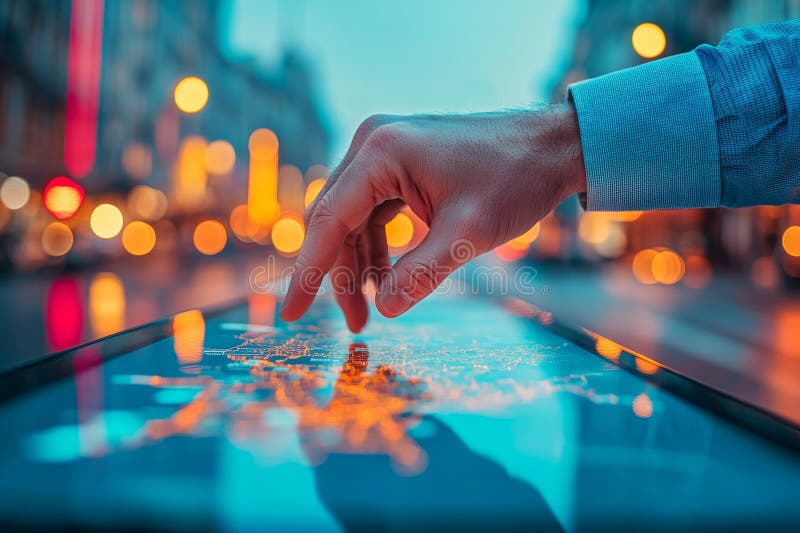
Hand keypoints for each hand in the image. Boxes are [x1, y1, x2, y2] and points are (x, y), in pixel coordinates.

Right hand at [280, 104, 586, 331]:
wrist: (553, 146)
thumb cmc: (516, 179)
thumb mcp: (468, 234)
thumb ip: (421, 275)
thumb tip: (384, 310)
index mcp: (381, 153)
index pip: (328, 220)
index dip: (309, 271)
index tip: (292, 314)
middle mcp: (373, 145)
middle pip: (335, 220)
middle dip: (340, 274)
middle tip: (355, 324)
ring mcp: (386, 152)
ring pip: (354, 220)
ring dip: (360, 265)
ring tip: (373, 309)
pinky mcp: (402, 163)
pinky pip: (375, 211)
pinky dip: (378, 247)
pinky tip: (389, 278)